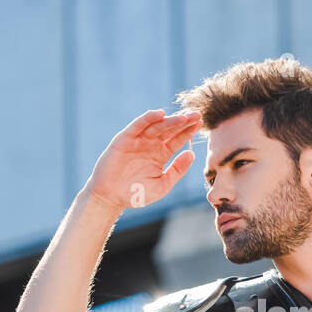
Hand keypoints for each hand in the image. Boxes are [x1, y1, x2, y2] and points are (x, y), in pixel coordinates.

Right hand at [86, 108, 201, 212]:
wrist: (111, 197)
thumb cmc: (136, 194)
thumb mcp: (162, 184)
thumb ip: (177, 170)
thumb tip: (191, 153)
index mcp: (161, 154)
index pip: (177, 139)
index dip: (188, 131)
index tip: (200, 123)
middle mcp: (151, 144)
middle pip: (169, 130)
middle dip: (183, 122)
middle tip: (196, 115)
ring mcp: (138, 140)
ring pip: (156, 126)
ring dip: (170, 121)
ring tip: (183, 117)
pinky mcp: (125, 139)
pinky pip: (137, 126)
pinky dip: (147, 119)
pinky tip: (160, 114)